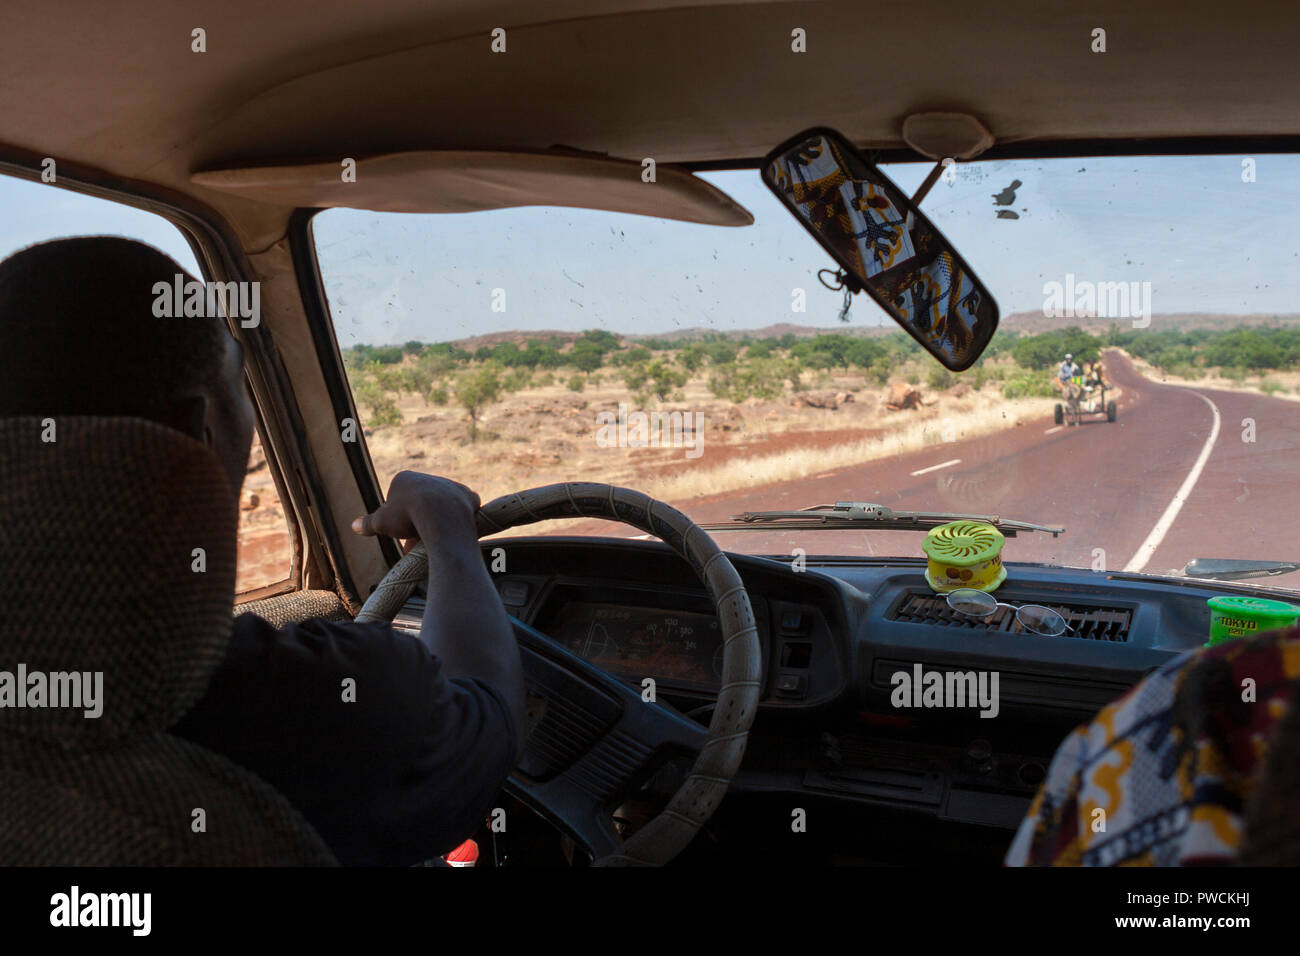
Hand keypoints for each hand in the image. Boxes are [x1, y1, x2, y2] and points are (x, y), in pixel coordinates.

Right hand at [351, 472, 480, 542]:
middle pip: (420, 505)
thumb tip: (354, 526)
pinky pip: (461, 511)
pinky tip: (451, 533)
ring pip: (440, 509)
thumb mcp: (382, 522)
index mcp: (406, 478)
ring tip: (431, 544)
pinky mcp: (468, 497)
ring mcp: (450, 486)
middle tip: (415, 543)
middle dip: (416, 525)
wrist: (441, 515)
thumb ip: (368, 523)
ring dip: (435, 525)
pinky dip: (456, 522)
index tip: (399, 534)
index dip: (397, 520)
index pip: (398, 501)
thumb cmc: (407, 516)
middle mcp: (429, 478)